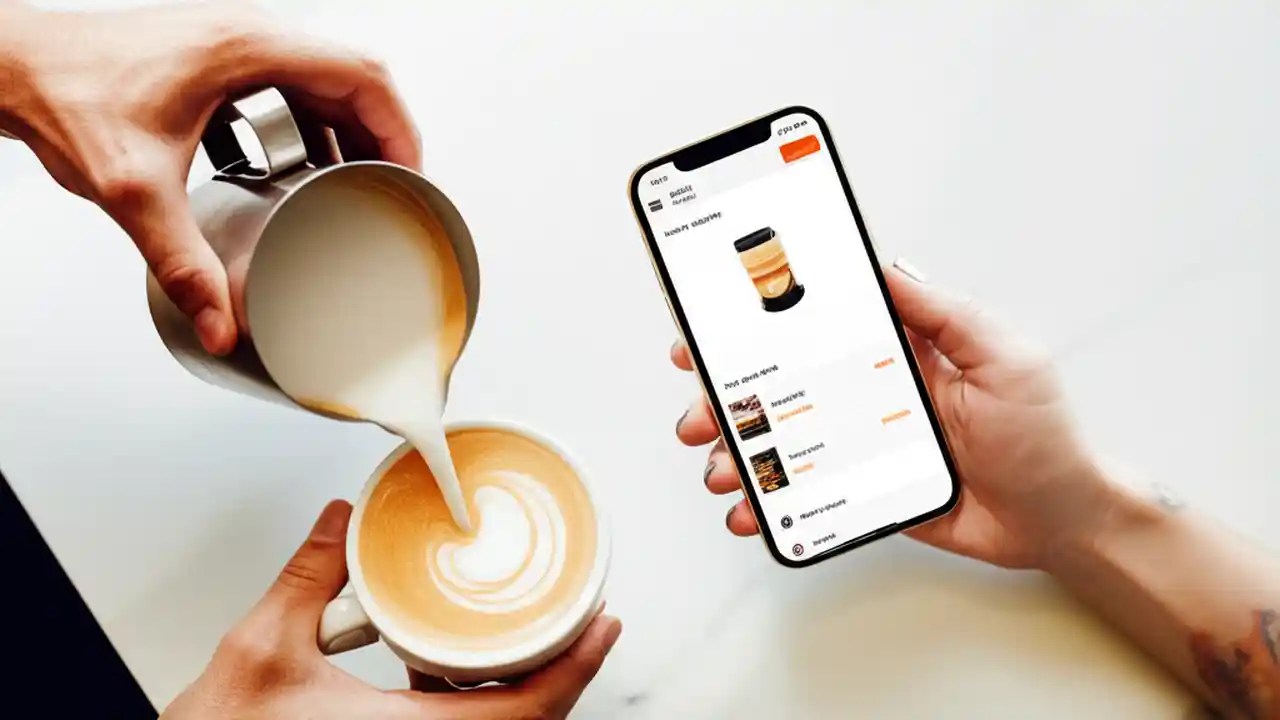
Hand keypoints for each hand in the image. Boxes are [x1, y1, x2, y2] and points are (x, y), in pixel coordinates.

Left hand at [0, 1, 420, 354]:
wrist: (14, 66)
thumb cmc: (64, 94)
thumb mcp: (133, 191)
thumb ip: (183, 264)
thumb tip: (220, 323)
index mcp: (248, 48)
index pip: (363, 75)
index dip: (400, 127)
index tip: (412, 175)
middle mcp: (250, 34)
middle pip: (354, 78)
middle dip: (382, 138)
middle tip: (392, 191)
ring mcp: (236, 42)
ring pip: (325, 80)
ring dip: (348, 132)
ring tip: (355, 186)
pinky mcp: (220, 57)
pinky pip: (292, 85)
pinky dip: (311, 126)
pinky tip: (301, 168)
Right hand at [162, 501, 621, 719]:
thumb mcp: (264, 645)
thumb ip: (309, 577)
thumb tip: (338, 521)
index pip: (526, 712)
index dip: (577, 668)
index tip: (604, 627)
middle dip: (561, 671)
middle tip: (585, 621)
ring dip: (522, 687)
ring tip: (534, 634)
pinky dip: (478, 701)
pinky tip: (454, 668)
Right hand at [673, 259, 1116, 568]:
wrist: (1060, 519)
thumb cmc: (1044, 436)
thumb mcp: (1003, 355)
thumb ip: (943, 314)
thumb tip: (888, 269)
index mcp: (898, 352)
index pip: (815, 326)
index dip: (759, 324)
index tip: (712, 326)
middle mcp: (869, 395)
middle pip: (779, 387)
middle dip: (726, 396)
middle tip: (702, 410)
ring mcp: (860, 446)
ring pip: (780, 443)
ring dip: (737, 453)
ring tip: (722, 467)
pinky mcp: (862, 492)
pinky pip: (803, 496)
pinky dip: (768, 504)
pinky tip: (750, 508)